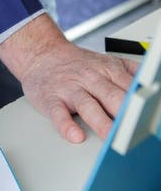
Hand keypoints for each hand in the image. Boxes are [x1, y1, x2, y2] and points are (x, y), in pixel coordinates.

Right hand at [0, 14, 138, 142]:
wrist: (40, 54)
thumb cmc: (75, 64)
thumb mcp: (105, 60)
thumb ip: (130, 70)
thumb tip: (153, 82)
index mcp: (107, 69)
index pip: (129, 87)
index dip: (141, 102)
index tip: (149, 116)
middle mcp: (90, 78)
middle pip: (112, 96)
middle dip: (126, 113)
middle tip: (135, 129)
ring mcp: (70, 89)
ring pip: (88, 106)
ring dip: (101, 122)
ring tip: (111, 137)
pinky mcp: (51, 99)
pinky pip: (58, 113)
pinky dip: (66, 125)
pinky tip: (75, 134)